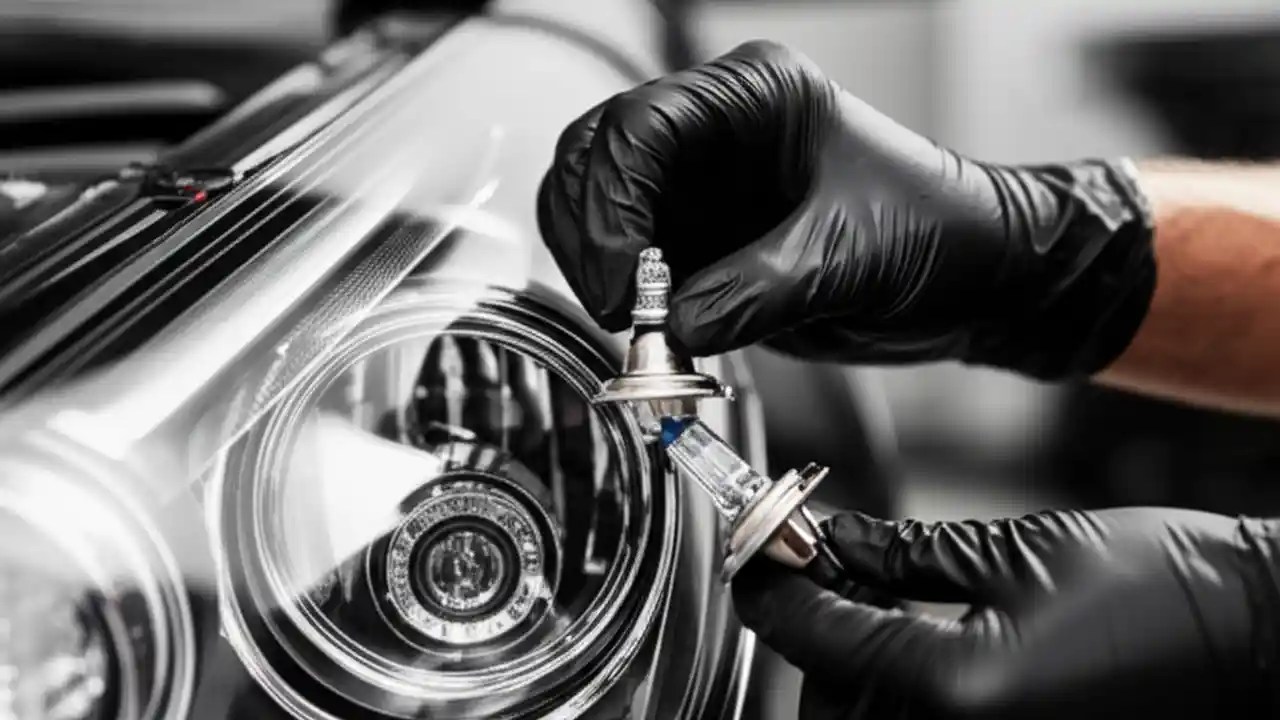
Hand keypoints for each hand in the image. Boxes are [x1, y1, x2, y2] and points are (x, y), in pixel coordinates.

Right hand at [537, 41, 1155, 378]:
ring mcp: (697, 187)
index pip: (639, 126)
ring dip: (597, 269)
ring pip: (595, 208)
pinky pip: (627, 264)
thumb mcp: (853, 257)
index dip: (613, 203)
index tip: (627, 283)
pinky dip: (623, 301)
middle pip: (596, 158)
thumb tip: (675, 326)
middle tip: (620, 311)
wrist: (973, 279)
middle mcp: (712, 132)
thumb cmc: (940, 232)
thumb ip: (760, 290)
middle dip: (592, 236)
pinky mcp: (696, 242)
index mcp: (753, 96)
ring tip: (637, 329)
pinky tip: (652, 334)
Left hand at [732, 508, 1279, 718]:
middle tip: (812, 556)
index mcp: (957, 692)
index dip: (772, 584)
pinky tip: (901, 633)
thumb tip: (831, 541)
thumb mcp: (1016, 550)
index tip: (756, 549)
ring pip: (861, 718)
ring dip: (846, 660)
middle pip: (826, 694)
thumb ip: (903, 555)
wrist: (1258, 637)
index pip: (816, 638)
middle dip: (810, 623)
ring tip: (862, 589)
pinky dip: (891, 685)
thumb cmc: (1168, 592)